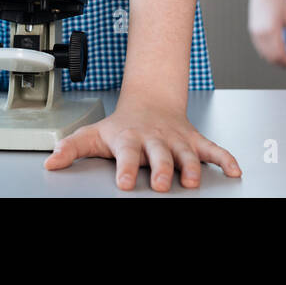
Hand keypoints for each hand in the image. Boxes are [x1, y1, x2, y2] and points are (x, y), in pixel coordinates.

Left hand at [44, 96, 241, 190]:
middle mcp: (155, 139)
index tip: (123, 182)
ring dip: (192, 166)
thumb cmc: (122, 125)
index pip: (127, 153)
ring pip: (187, 153)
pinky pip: (212, 149)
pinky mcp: (194, 141)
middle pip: (160, 154)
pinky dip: (225, 158)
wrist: (150, 101)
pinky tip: (235, 171)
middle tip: (163, 183)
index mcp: (130, 138)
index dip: (126, 167)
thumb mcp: (94, 134)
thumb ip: (72, 148)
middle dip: (163, 168)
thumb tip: (50, 163)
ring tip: (194, 181)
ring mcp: (176, 140)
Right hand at [248, 0, 285, 68]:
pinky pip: (260, 48)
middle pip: (272, 57)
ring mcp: (254, 33)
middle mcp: (260, 34)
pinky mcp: (252, 30)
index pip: (281, 54)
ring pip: (265, 55)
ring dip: (276, 60)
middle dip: (284, 64)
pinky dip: (269, 54)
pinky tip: (278, 52)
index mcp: (271, 30)